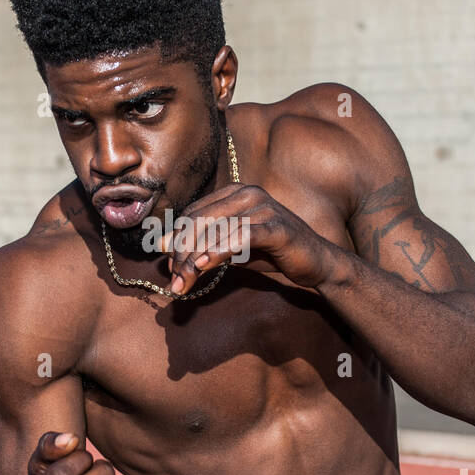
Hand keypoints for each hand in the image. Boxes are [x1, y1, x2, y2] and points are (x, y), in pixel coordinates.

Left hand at [162, 183, 333, 294]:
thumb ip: (200, 246)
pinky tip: (203, 266)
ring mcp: (264, 208)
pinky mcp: (278, 227)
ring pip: (217, 231)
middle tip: (174, 278)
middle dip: (181, 251)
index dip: (175, 240)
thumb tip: (160, 247)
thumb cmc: (271, 254)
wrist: (315, 263)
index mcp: (234, 193)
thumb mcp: (230, 250)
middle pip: (200, 220)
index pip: (192, 214)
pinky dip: (219, 251)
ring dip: (195, 259)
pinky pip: (242, 237)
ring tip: (183, 281)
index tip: (169, 267)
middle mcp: (248, 193)